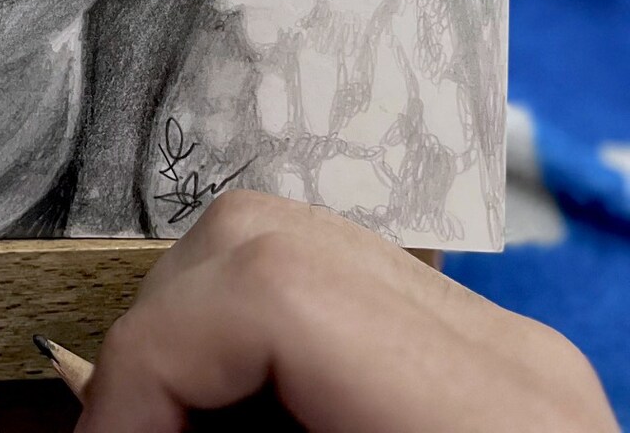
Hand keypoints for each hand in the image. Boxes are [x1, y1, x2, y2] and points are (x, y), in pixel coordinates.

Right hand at [75, 189, 614, 432]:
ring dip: (199, 340)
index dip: (151, 361)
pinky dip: (254, 356)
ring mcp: (498, 348)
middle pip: (262, 242)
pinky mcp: (479, 368)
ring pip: (285, 247)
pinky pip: (328, 298)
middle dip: (161, 342)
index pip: (270, 290)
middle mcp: (505, 354)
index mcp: (489, 420)